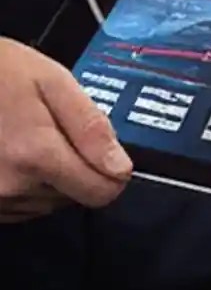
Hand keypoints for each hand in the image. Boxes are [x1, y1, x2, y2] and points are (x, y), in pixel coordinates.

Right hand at [0, 39, 131, 222]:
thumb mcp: (52, 82)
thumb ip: (91, 127)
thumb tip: (121, 169)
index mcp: (35, 155)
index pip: (102, 193)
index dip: (111, 173)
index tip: (101, 151)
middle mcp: (10, 186)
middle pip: (74, 197)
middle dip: (74, 169)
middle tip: (51, 132)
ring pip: (47, 203)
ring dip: (47, 179)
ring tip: (23, 139)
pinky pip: (19, 207)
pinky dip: (22, 186)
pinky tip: (7, 155)